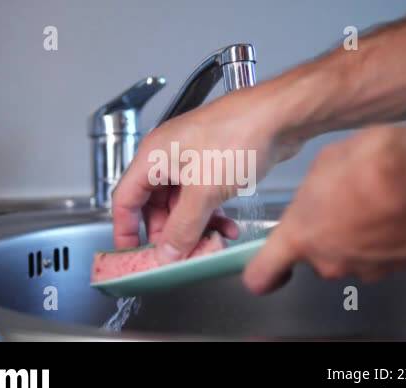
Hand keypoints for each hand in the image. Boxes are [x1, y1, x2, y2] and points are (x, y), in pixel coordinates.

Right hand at [112, 83, 298, 262]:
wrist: (280, 116)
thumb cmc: (240, 133)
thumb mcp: (204, 191)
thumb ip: (182, 228)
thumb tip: (167, 252)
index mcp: (154, 156)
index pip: (125, 199)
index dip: (125, 228)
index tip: (132, 252)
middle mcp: (169, 157)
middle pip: (154, 206)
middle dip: (168, 233)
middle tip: (179, 254)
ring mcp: (193, 160)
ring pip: (182, 205)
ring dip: (195, 227)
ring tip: (211, 242)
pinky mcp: (214, 164)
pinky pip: (204, 198)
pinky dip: (212, 215)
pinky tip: (228, 227)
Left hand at [244, 125, 405, 293]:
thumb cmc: (374, 163)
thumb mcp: (326, 164)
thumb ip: (312, 194)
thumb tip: (319, 199)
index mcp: (301, 237)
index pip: (262, 274)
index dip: (263, 272)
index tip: (267, 261)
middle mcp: (328, 262)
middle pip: (313, 256)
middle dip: (322, 234)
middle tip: (339, 203)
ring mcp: (364, 270)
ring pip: (348, 256)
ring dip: (354, 237)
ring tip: (374, 203)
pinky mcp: (396, 270)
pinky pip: (378, 257)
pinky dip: (382, 241)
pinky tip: (395, 213)